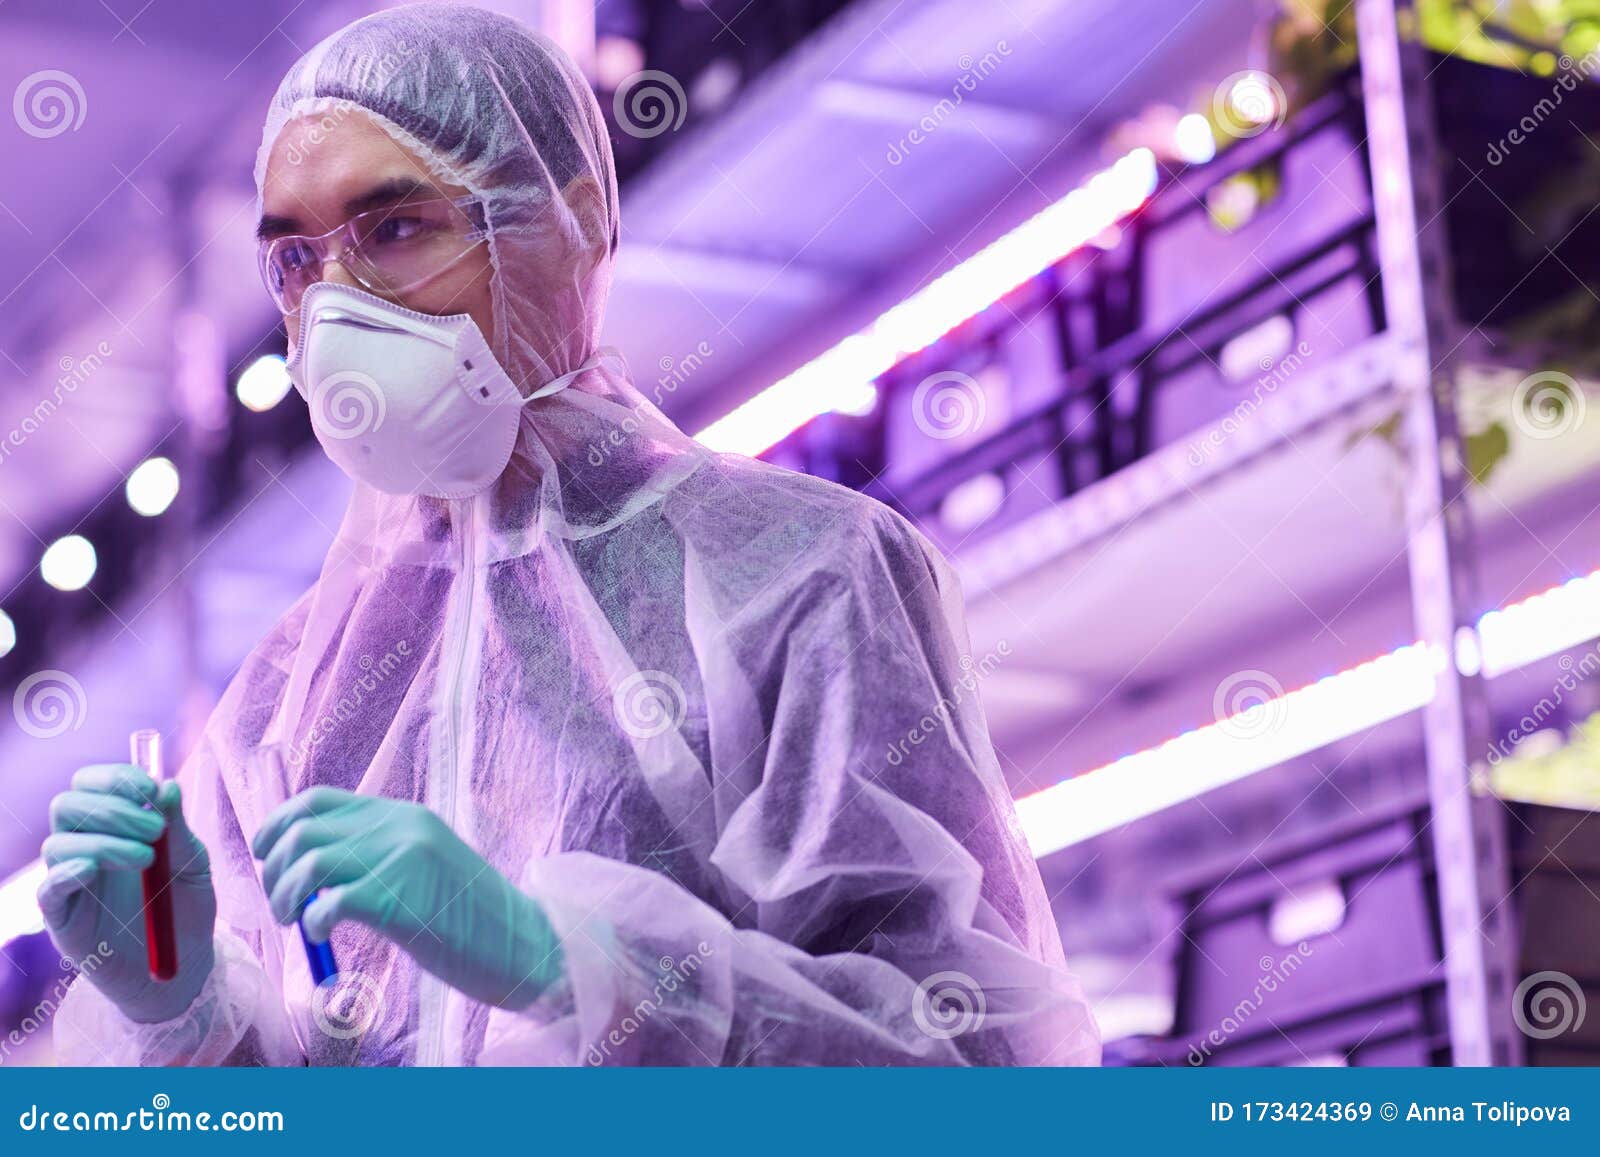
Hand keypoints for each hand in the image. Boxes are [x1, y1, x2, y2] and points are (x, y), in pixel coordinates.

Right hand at [38, 764, 216, 1022]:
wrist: (183, 966)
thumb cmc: (186, 909)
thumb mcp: (192, 863)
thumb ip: (178, 826)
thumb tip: (167, 785)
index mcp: (113, 827)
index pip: (91, 784)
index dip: (115, 778)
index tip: (150, 789)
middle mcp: (85, 848)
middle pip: (68, 805)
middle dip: (113, 808)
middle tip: (155, 830)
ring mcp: (71, 882)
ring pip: (58, 844)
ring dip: (104, 841)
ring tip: (147, 859)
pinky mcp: (63, 918)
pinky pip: (48, 889)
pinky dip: (66, 874)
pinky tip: (92, 871)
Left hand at [252, 787, 560, 1007]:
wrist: (524, 945)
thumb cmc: (472, 918)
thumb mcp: (426, 867)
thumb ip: (379, 855)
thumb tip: (311, 867)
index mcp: (405, 815)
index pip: (318, 800)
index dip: (277, 824)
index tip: (265, 855)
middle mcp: (402, 828)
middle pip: (303, 828)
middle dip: (274, 867)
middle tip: (281, 903)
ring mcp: (403, 861)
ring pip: (308, 861)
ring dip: (285, 895)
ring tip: (294, 922)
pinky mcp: (402, 902)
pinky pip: (329, 902)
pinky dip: (312, 920)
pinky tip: (321, 935)